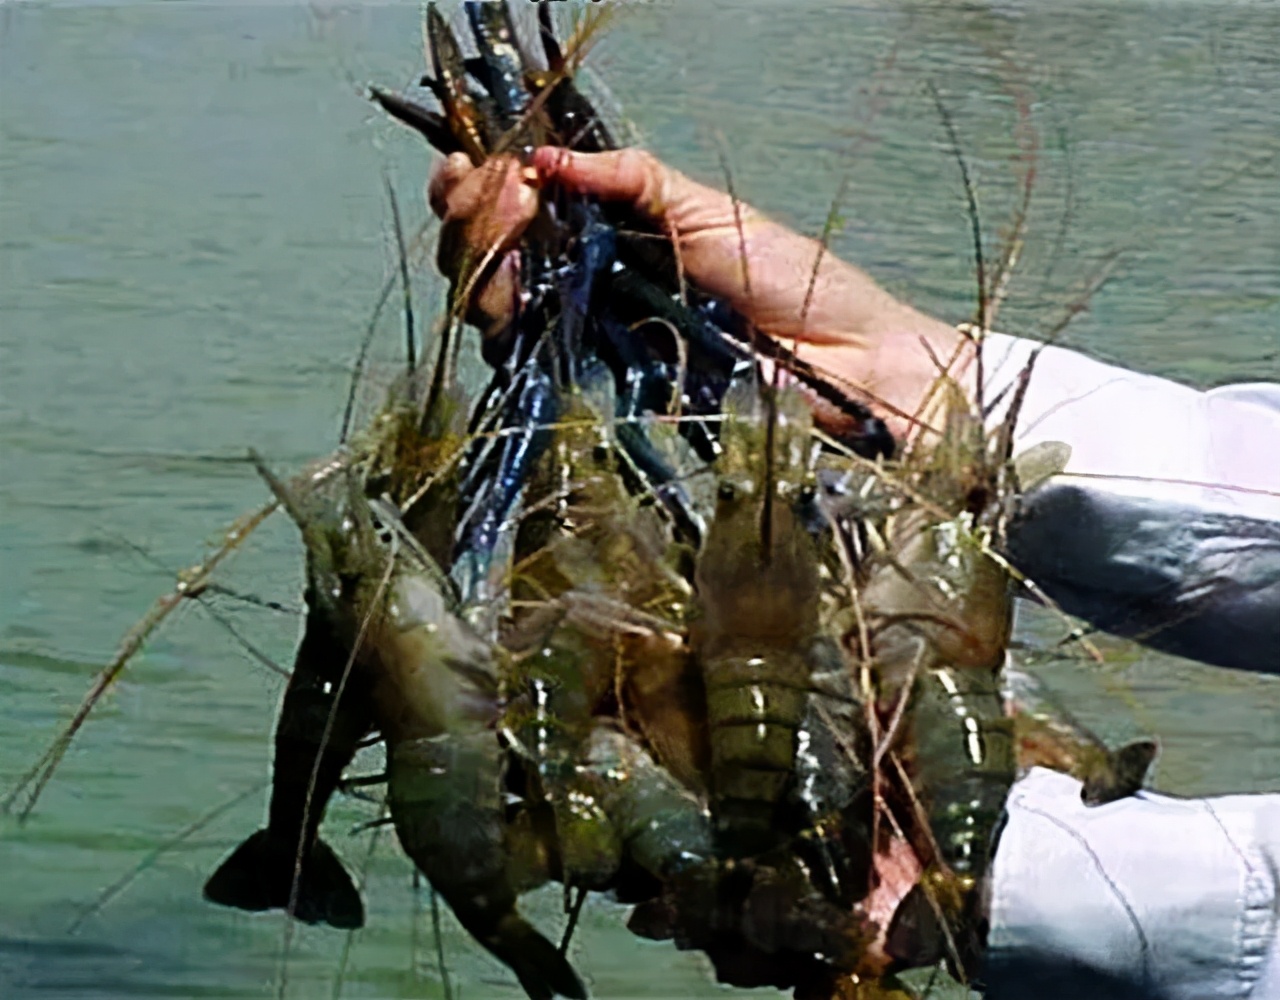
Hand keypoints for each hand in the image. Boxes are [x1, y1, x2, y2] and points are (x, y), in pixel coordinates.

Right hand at [427, 147, 970, 438]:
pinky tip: (513, 297)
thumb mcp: (706, 208)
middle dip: (474, 216)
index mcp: (612, 227)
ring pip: (494, 301)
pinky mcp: (600, 384)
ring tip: (511, 237)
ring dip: (482, 263)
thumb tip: (543, 156)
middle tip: (505, 198)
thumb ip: (630, 179)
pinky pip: (528, 357)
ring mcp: (588, 332)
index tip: (479, 166)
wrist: (838, 359)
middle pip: (490, 249)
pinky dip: (505, 322)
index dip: (483, 184)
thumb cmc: (790, 278)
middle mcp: (588, 277)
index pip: (522, 202)